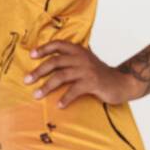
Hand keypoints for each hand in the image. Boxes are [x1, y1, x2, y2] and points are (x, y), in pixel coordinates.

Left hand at [26, 40, 140, 106]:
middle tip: (26, 80)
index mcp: (78, 51)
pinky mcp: (93, 83)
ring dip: (46, 86)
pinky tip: (58, 105)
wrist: (122, 83)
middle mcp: (81, 58)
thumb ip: (70, 61)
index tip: (31, 55)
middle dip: (38, 71)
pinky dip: (65, 98)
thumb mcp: (84, 62)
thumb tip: (46, 66)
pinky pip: (74, 90)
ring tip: (36, 95)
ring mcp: (87, 70)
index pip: (58, 44)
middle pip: (55, 62)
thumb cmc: (98, 74)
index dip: (44, 48)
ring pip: (61, 76)